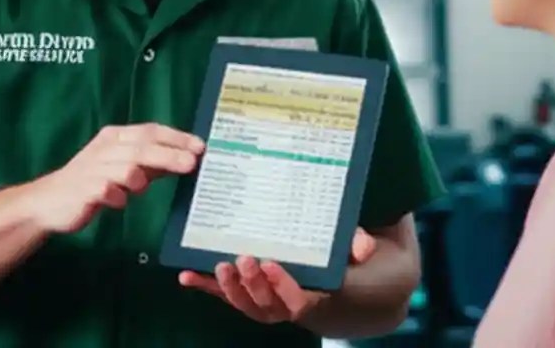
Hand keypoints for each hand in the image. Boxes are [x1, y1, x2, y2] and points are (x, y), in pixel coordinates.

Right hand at [28, 123, 204, 233]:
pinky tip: (120, 202)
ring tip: (147, 186)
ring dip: (141, 175)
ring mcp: (93, 168)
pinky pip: (105, 189)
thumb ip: (151, 164)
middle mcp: (105, 148)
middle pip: (142, 147)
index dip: (176, 137)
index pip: (150, 131)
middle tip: (193, 163)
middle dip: (170, 154)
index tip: (200, 146)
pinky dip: (116, 195)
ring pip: (125, 166)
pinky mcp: (84, 189)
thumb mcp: (122, 168)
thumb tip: (185, 160)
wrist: (49, 202)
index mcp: (115, 137)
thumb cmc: (92, 183)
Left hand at [178, 227, 377, 323]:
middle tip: (243, 258)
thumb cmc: (358, 265)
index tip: (272, 264)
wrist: (352, 281)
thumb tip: (360, 247)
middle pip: (266, 306)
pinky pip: (228, 295)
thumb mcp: (369, 254)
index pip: (299, 302)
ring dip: (227, 288)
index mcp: (319, 299)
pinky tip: (185, 275)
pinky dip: (206, 287)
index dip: (283, 287)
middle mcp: (290, 306)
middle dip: (251, 284)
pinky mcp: (252, 293)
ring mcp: (269, 302)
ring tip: (217, 266)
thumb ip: (361, 247)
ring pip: (245, 304)